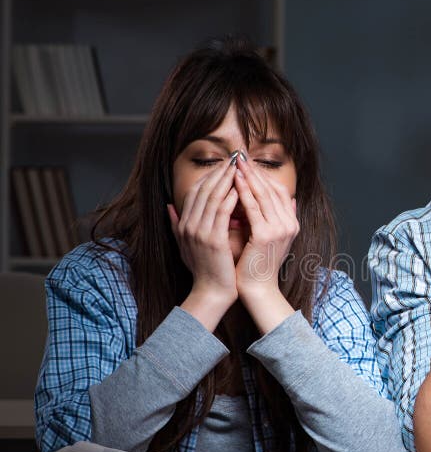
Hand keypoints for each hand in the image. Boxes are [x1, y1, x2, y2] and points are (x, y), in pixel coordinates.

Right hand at [168, 159, 238, 310]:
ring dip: (226, 180)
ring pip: (213, 198)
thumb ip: (177, 224)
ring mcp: (200, 233)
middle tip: (234, 159)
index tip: (224, 164)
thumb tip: (169, 206)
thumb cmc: (203, 269)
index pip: (196, 192)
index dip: (210, 176)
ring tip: (238, 168)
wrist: (211, 292)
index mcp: (184, 225)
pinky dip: (230, 199)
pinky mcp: (214, 241)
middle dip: (219, 172)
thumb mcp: (185, 245)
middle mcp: (189, 226)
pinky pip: (222, 213)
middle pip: (204, 190)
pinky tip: (240, 189)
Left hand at [233, 154, 298, 302]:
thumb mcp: (270, 237)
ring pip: (263, 194)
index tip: (247, 164)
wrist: (257, 289)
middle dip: (255, 171)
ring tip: (235, 164)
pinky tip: (233, 181)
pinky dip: (243, 192)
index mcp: (292, 224)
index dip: (263, 176)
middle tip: (240, 156)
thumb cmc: (257, 264)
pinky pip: (253, 207)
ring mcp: (280, 229)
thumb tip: (286, 200)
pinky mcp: (267, 234)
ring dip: (248, 176)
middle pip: (273, 189)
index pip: (279, 191)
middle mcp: (290, 224)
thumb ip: (275, 218)